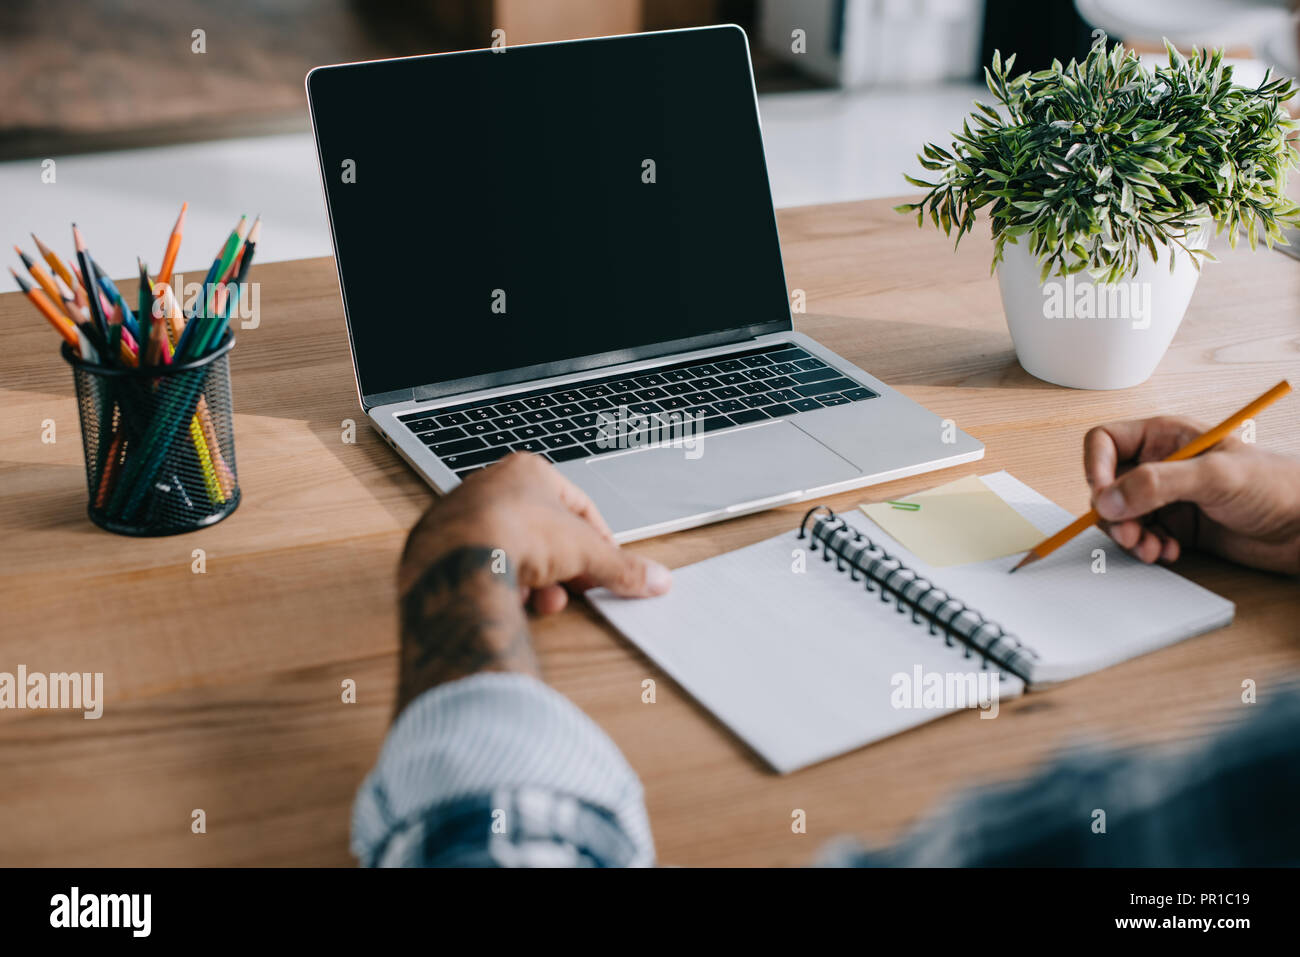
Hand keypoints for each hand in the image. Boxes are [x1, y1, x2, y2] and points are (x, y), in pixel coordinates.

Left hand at [393, 454, 671, 711]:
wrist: (458, 557)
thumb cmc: (516, 533)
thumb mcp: (586, 551)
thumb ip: (622, 567)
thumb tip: (655, 579)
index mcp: (528, 471)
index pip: (577, 506)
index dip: (597, 540)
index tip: (606, 566)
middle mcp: (490, 486)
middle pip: (543, 533)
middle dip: (563, 567)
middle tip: (575, 589)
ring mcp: (461, 515)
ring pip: (513, 552)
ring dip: (534, 580)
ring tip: (541, 600)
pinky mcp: (439, 546)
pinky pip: (482, 567)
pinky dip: (500, 585)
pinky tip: (507, 600)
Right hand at [1084, 416, 1299, 573]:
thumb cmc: (1276, 487)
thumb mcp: (1215, 476)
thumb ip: (1157, 484)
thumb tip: (1107, 499)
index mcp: (1166, 437)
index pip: (1106, 442)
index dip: (1096, 467)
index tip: (1104, 496)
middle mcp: (1161, 465)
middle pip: (1107, 484)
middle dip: (1112, 512)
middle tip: (1129, 533)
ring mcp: (1167, 497)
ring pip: (1119, 514)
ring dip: (1127, 535)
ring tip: (1149, 548)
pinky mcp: (1175, 526)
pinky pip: (1140, 537)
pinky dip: (1146, 548)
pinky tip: (1168, 552)